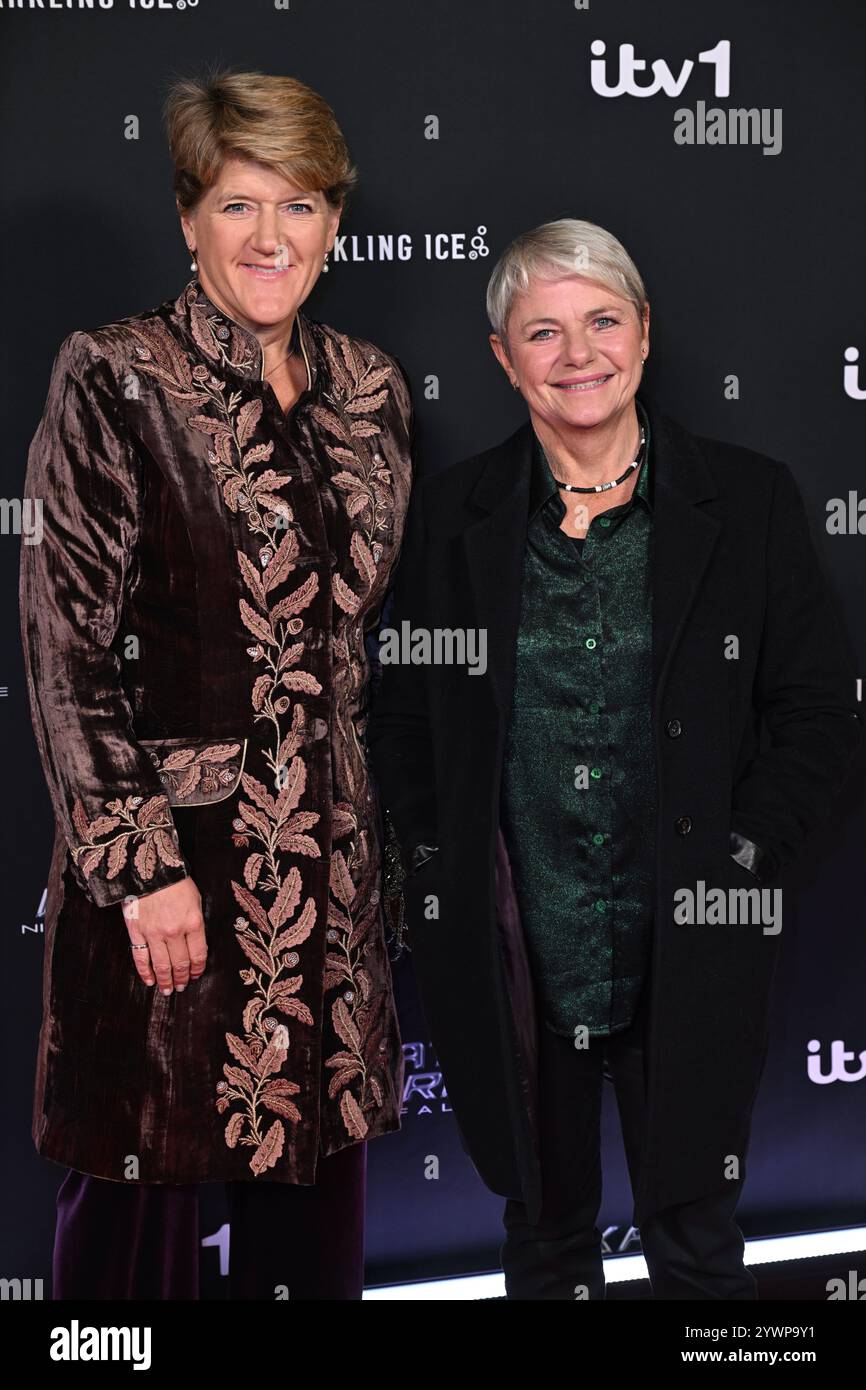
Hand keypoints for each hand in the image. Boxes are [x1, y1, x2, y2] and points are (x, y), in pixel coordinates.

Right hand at [122, 876, 206, 994]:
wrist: (149, 869)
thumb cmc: (175, 882)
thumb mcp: (195, 899)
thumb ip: (196, 922)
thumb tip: (195, 943)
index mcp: (193, 922)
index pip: (198, 954)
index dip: (198, 968)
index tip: (196, 974)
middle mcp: (174, 932)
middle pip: (181, 964)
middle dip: (183, 978)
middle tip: (183, 986)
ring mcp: (154, 934)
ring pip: (162, 966)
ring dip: (166, 981)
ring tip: (168, 990)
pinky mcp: (137, 932)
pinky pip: (141, 958)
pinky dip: (145, 973)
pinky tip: (149, 981)